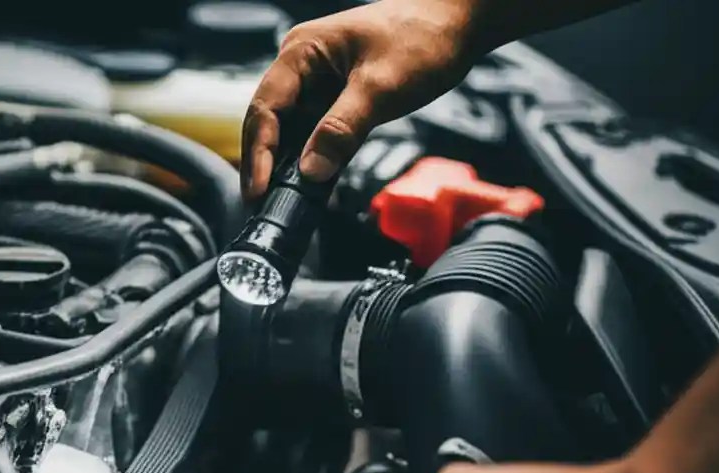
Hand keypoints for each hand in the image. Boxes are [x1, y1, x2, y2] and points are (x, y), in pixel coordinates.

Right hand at [242, 0, 478, 197]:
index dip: (259, 152)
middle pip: (269, 121)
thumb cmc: (424, 36)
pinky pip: (314, 132)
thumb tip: (311, 171)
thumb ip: (343, 129)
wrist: (460, 24)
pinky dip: (311, 158)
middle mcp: (302, 66)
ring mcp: (318, 82)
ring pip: (290, 130)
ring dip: (286, 165)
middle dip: (264, 163)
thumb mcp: (382, 87)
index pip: (265, 107)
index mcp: (301, 51)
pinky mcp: (335, 98)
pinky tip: (309, 186)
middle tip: (261, 203)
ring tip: (280, 201)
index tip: (258, 188)